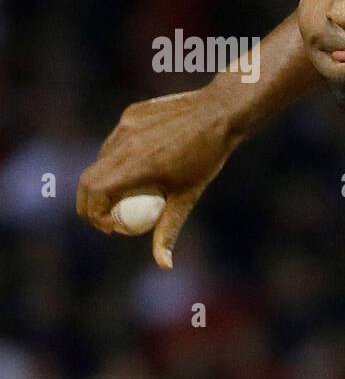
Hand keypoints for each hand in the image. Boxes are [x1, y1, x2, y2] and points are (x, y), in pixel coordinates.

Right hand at [77, 88, 240, 268]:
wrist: (220, 113)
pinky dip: (119, 159)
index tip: (110, 227)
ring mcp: (126, 125)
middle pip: (89, 178)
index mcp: (136, 165)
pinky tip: (142, 166)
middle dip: (90, 203)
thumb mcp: (187, 197)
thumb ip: (169, 230)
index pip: (94, 192)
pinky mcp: (131, 114)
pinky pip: (115, 141)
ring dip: (106, 180)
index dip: (93, 214)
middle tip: (107, 218)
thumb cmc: (207, 159)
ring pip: (101, 159)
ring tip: (127, 195)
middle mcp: (125, 143)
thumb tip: (163, 265)